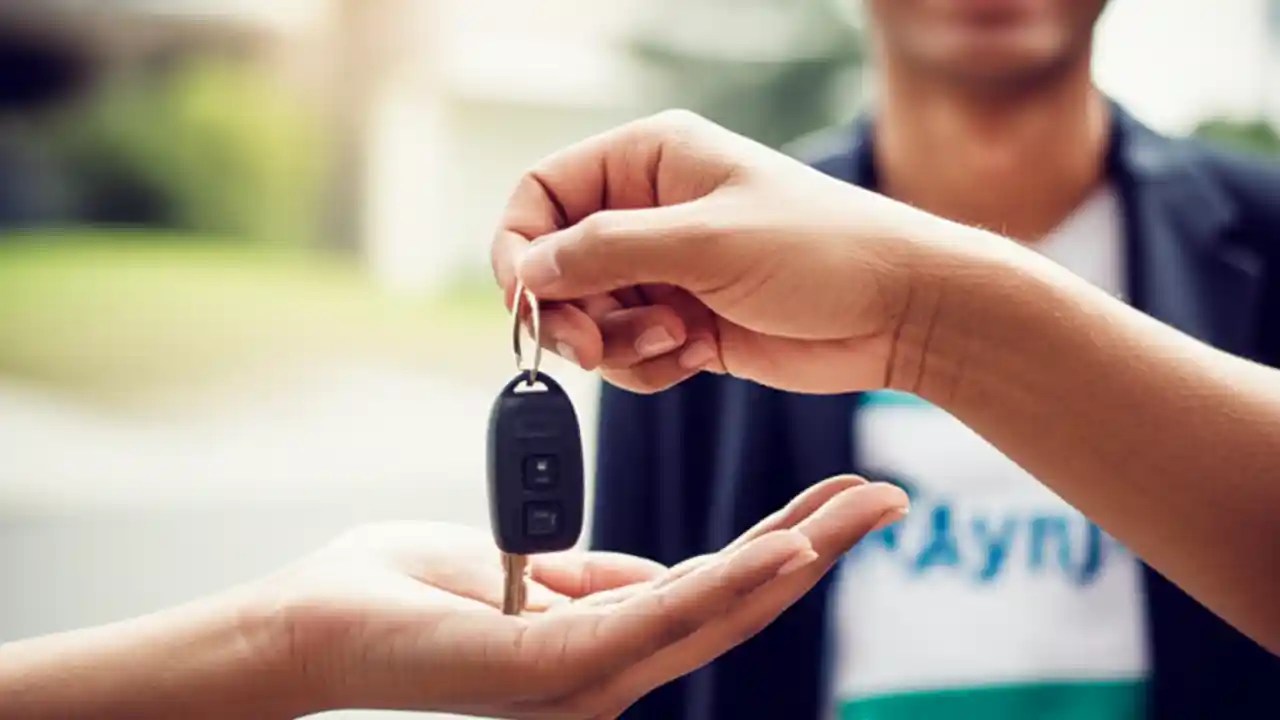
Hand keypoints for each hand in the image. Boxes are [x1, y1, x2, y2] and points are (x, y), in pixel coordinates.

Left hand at [250, 476, 906, 717]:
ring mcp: (582, 680)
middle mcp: (606, 673)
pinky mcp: (550, 672)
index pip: (711, 590)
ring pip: (710, 614)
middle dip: (815, 551)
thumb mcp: (520, 569)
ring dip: (789, 564)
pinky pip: (651, 618)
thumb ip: (590, 576)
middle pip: (730, 604)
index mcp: (600, 641)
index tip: (838, 501)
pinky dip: (725, 584)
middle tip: (888, 498)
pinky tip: (779, 550)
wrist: (307, 624)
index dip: (782, 548)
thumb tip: (652, 570)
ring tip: (854, 517)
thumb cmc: (402, 592)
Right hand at [491, 110, 989, 393]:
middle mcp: (649, 211)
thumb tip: (527, 272)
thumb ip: (606, 251)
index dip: (521, 247)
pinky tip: (698, 354)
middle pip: (556, 264)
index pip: (541, 193)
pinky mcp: (683, 321)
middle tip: (593, 347)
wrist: (899, 312)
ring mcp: (665, 269)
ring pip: (587, 317)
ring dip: (618, 344)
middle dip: (569, 312)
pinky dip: (647, 365)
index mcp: (649, 159)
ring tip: (678, 339)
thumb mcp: (705, 241)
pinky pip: (626, 353)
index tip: (529, 302)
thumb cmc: (819, 251)